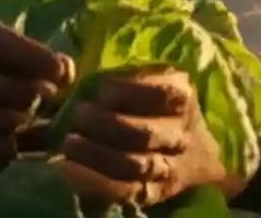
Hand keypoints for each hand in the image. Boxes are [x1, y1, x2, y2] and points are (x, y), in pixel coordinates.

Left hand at [54, 67, 244, 207]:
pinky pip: (124, 190)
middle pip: (145, 134)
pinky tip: (69, 170)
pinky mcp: (153, 192)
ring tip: (69, 143)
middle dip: (106, 124)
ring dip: (96, 154)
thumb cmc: (154, 103)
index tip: (102, 90)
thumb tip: (71, 68)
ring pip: (134, 165)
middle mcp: (180, 136)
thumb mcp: (151, 79)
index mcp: (182, 99)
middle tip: (78, 115)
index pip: (161, 95)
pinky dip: (95, 181)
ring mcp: (169, 168)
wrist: (191, 150)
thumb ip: (123, 73)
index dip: (129, 92)